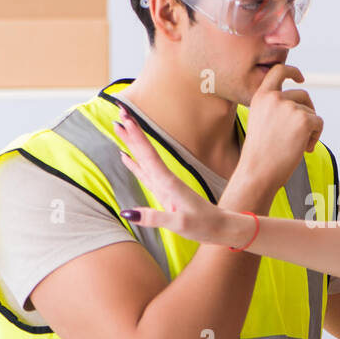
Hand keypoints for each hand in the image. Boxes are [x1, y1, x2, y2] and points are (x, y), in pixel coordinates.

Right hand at [113, 110, 250, 246]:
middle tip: (118, 110)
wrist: (221, 227)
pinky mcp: (164, 192)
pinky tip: (125, 157)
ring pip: (143, 159)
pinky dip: (134, 164)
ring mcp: (164, 185)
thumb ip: (154, 217)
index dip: (136, 136)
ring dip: (131, 143)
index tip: (126, 118)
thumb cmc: (204, 226)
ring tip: (118, 128)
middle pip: (144, 150)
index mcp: (168, 183)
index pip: (148, 155)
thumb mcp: (179, 224)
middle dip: (132, 131)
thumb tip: (127, 213)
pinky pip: (144, 174)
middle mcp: (165, 179)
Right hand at [238, 64, 323, 190]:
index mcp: (261, 97)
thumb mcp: (261, 122)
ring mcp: (290, 107)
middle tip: (304, 132)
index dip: (292, 71)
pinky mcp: (304, 119)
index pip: (278, 71)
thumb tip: (302, 106)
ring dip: (310, 128)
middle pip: (303, 94)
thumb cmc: (260, 154)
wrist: (258, 171)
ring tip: (300, 145)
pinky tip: (305, 148)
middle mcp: (275, 98)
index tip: (300, 78)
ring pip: (311, 111)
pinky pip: (319, 122)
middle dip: (308, 110)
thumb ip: (276, 109)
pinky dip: (316, 136)